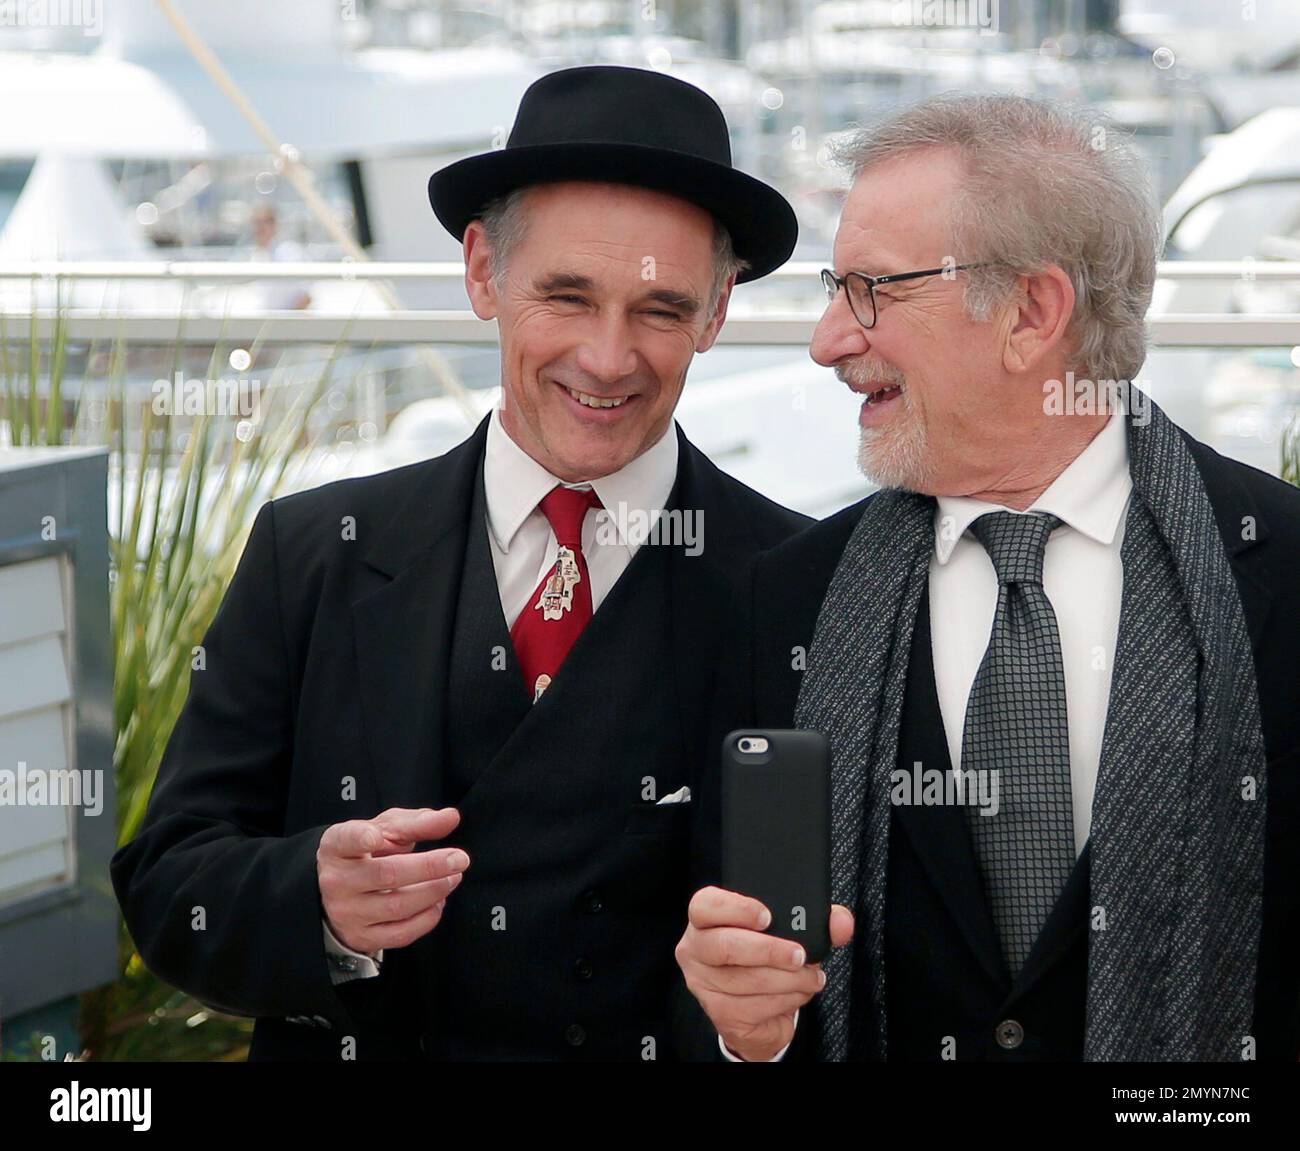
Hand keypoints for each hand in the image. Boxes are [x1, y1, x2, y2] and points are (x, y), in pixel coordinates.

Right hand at [317, 807, 468, 954]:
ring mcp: (346, 913)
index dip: (360, 838)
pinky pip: (401, 934)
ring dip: (434, 891)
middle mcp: (336, 881)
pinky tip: (438, 902)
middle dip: (429, 866)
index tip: (376, 837)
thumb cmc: (369, 851)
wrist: (343, 890)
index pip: (346, 840)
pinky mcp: (361, 937)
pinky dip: (427, 918)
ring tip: (453, 878)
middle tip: (460, 859)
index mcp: (338, 846)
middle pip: (386, 874)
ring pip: (398, 906)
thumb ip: (418, 822)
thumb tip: (452, 818)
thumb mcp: (388, 829)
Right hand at [676, 886, 854, 1061]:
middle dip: (769, 950)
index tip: (768, 916)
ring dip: (788, 980)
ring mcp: (704, 983)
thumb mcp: (788, 931)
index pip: (706, 905)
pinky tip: (796, 993)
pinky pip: (756, 1006)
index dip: (736, 908)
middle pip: (725, 945)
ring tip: (809, 977)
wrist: (756, 1009)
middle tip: (799, 954)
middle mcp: (696, 949)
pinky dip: (785, 1000)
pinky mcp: (719, 1013)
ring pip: (747, 980)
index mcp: (706, 918)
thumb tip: (841, 923)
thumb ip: (816, 920)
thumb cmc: (765, 958)